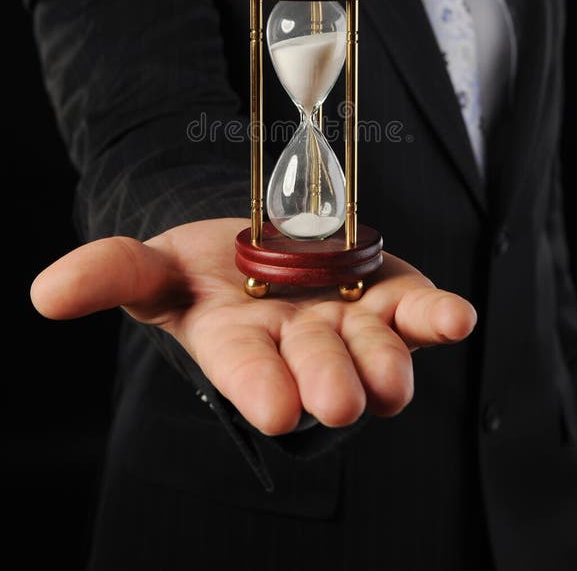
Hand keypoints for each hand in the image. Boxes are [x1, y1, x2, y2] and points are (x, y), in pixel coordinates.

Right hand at [31, 217, 476, 434]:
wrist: (254, 243)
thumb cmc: (198, 268)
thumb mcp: (150, 264)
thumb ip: (109, 274)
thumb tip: (46, 292)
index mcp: (241, 346)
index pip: (248, 373)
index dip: (260, 388)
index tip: (275, 407)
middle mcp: (301, 346)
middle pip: (319, 367)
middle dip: (328, 382)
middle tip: (336, 399)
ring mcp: (351, 324)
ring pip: (376, 352)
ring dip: (389, 363)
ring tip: (392, 372)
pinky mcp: (391, 295)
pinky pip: (418, 314)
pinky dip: (438, 317)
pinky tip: (455, 318)